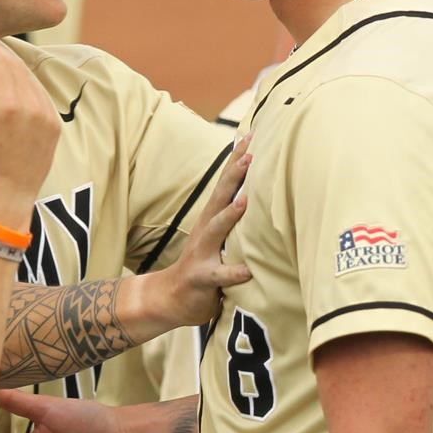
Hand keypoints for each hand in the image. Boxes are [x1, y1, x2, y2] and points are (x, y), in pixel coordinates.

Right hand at [0, 36, 59, 225]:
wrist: (5, 195)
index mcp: (6, 104)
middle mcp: (31, 105)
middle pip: (15, 65)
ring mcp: (47, 114)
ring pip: (29, 77)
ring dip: (13, 65)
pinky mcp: (55, 123)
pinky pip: (40, 93)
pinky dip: (26, 83)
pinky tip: (13, 82)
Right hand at [143, 140, 252, 328]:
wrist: (171, 297)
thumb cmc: (204, 264)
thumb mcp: (219, 237)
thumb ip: (234, 218)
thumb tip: (260, 192)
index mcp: (213, 219)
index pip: (227, 184)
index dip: (237, 160)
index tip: (252, 135)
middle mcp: (206, 230)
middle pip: (220, 198)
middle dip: (234, 176)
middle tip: (250, 155)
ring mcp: (202, 253)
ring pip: (216, 230)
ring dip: (229, 216)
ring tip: (244, 202)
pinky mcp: (202, 277)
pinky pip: (218, 275)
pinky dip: (233, 272)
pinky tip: (247, 271)